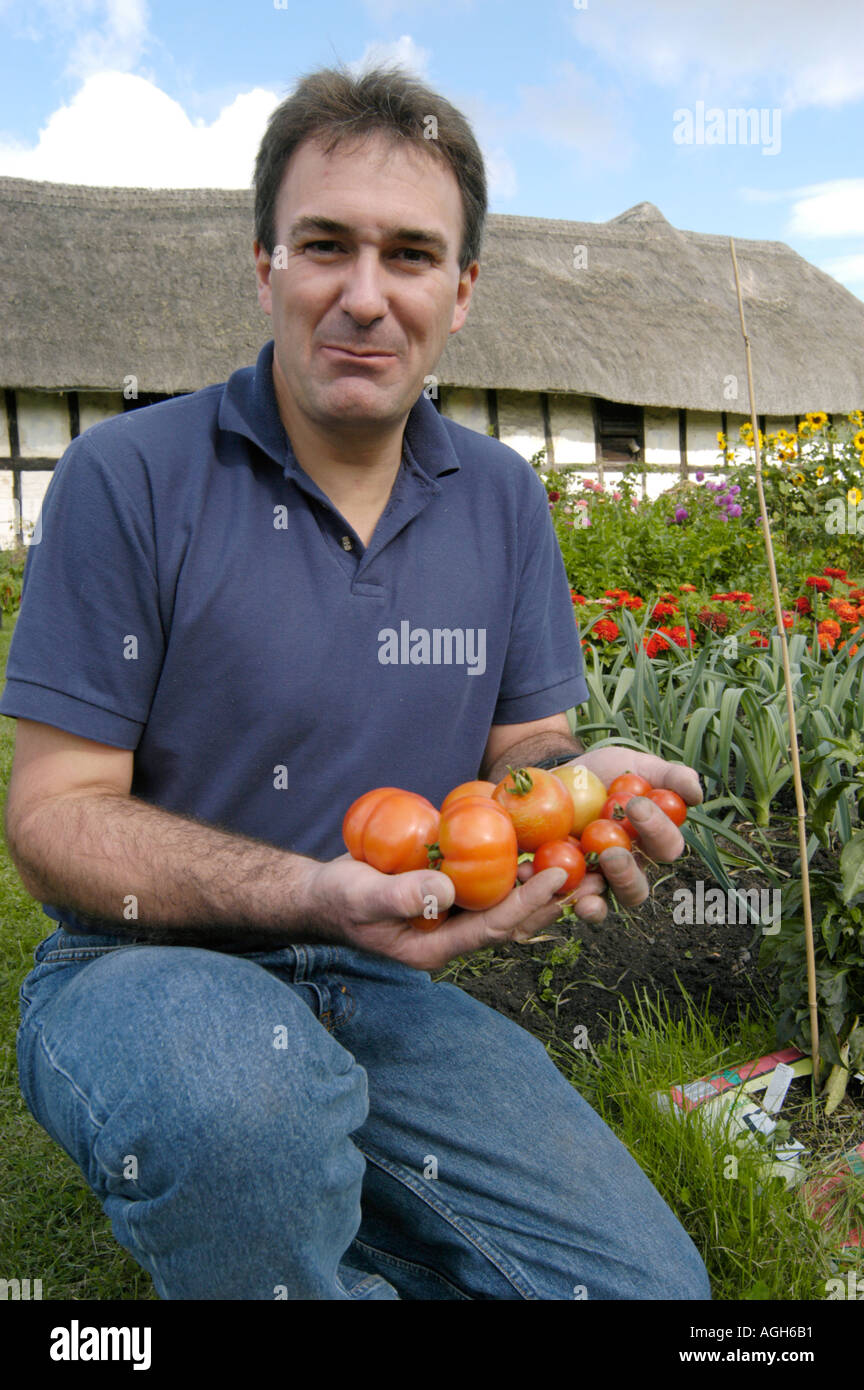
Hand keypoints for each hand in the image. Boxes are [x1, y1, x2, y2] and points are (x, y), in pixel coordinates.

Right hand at [304, 853, 587, 970]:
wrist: (323, 893)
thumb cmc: (339, 897)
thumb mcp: (363, 896)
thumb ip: (400, 896)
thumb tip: (448, 890)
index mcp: (435, 949)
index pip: (493, 928)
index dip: (527, 904)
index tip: (555, 877)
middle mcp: (450, 936)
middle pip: (511, 921)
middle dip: (548, 901)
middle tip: (586, 873)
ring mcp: (451, 917)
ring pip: (504, 903)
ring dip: (536, 885)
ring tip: (572, 859)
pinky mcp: (449, 896)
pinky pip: (488, 884)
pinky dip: (510, 868)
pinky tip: (531, 844)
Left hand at [524, 748, 702, 918]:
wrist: (556, 777)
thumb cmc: (604, 774)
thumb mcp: (634, 765)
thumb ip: (667, 776)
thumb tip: (696, 793)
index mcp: (650, 844)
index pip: (666, 847)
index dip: (657, 830)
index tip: (637, 804)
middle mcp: (626, 871)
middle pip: (635, 889)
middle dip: (625, 874)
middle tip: (611, 854)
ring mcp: (592, 882)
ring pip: (600, 903)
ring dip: (590, 896)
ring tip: (575, 882)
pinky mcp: (559, 884)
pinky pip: (557, 899)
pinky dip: (547, 893)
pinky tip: (532, 878)